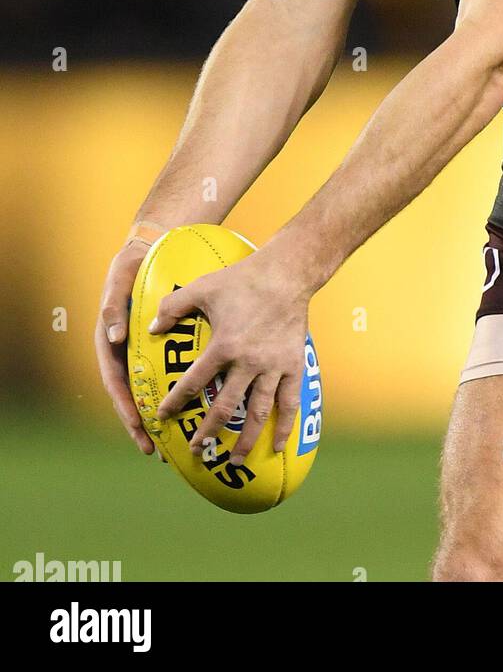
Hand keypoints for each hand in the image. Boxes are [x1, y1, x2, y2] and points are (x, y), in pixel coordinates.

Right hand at [96, 242, 155, 454]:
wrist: (146, 253)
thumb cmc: (130, 268)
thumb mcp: (118, 282)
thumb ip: (113, 306)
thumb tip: (114, 336)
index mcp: (109, 343)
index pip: (115, 382)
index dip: (125, 406)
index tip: (137, 425)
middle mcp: (123, 353)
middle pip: (130, 396)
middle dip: (139, 425)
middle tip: (153, 451)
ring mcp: (139, 352)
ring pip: (146, 391)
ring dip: (155, 418)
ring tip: (169, 445)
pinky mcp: (157, 347)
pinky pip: (163, 374)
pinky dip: (173, 393)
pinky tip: (191, 410)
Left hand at [151, 252, 310, 463]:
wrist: (287, 273)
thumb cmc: (241, 278)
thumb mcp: (201, 287)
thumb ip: (172, 307)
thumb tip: (149, 328)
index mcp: (223, 346)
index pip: (194, 383)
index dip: (175, 402)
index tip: (162, 418)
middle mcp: (247, 362)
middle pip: (224, 407)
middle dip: (207, 432)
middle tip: (195, 449)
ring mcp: (272, 366)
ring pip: (257, 412)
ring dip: (245, 440)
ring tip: (235, 461)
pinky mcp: (293, 365)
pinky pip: (289, 401)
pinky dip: (284, 425)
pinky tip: (279, 445)